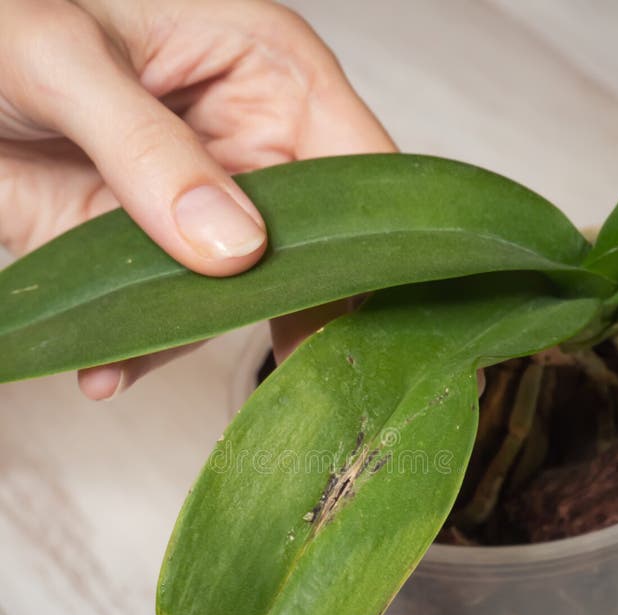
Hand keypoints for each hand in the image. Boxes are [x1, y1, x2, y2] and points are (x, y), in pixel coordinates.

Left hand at [0, 0, 394, 396]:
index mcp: (266, 74)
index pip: (360, 165)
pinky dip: (138, 349)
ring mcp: (198, 210)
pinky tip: (103, 371)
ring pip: (240, 296)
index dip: (374, 239)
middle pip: (314, 248)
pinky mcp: (147, 254)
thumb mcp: (66, 59)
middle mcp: (248, 149)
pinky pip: (165, 318)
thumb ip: (151, 151)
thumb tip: (236, 248)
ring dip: (202, 338)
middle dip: (300, 310)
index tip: (362, 309)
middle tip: (296, 376)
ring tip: (154, 363)